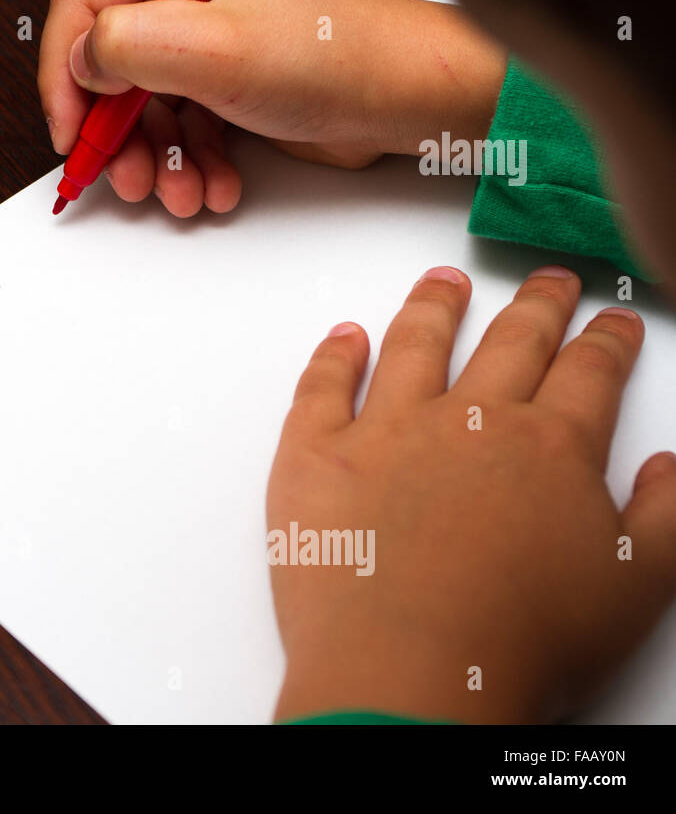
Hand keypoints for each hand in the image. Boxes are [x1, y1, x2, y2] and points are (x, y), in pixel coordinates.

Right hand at [38, 0, 505, 216]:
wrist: (406, 99)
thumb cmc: (337, 58)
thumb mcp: (217, 50)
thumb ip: (129, 45)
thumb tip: (82, 61)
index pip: (85, 3)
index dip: (66, 72)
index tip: (70, 130)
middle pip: (109, 63)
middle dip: (115, 132)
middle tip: (125, 176)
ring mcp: (208, 33)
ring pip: (143, 105)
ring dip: (154, 159)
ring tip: (179, 192)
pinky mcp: (226, 76)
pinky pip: (180, 124)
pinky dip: (189, 161)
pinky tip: (212, 184)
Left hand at [267, 265, 675, 722]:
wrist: (408, 674)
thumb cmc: (520, 643)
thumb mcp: (637, 588)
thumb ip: (666, 516)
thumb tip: (669, 466)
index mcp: (549, 447)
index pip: (589, 373)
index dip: (607, 342)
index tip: (615, 322)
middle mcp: (468, 421)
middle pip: (510, 343)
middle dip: (536, 306)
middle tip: (550, 280)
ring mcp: (385, 431)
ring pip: (414, 344)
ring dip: (434, 306)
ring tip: (446, 280)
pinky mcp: (314, 455)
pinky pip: (321, 386)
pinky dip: (334, 354)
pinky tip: (345, 335)